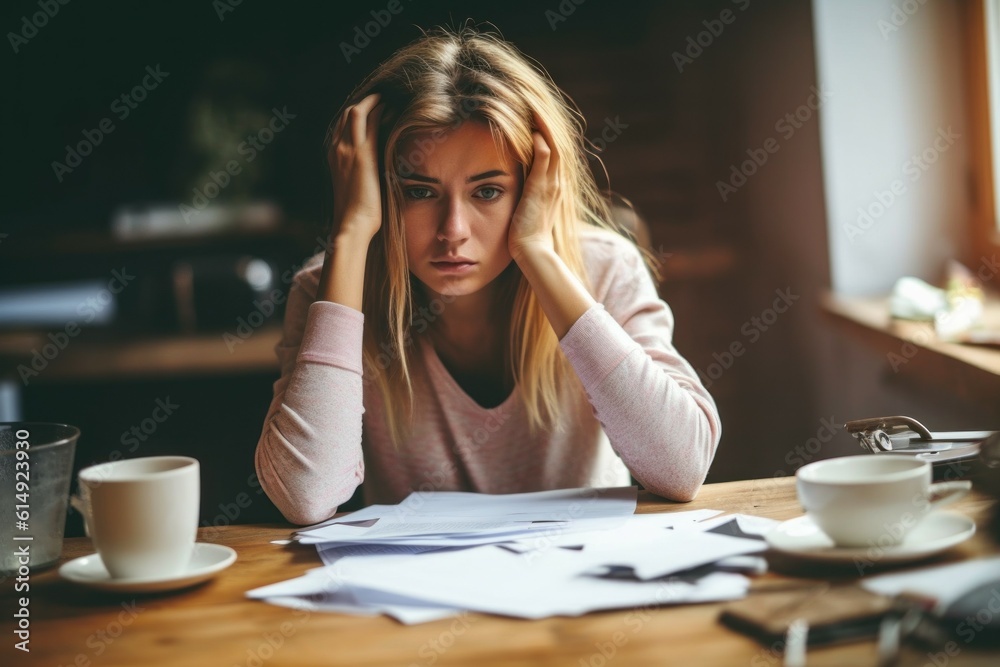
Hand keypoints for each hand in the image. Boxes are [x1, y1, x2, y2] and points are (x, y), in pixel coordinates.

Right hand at [327, 93, 384, 242]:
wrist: (353, 223)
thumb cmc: (358, 212)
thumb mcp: (356, 185)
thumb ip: (362, 170)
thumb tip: (377, 165)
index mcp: (334, 156)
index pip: (342, 125)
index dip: (356, 113)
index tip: (372, 109)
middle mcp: (337, 148)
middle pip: (347, 114)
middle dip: (364, 103)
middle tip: (382, 99)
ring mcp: (348, 149)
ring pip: (356, 112)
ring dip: (372, 102)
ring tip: (387, 99)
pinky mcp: (362, 153)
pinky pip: (369, 122)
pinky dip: (379, 111)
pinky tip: (391, 108)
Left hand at [508, 112, 560, 263]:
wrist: (533, 253)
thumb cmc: (526, 236)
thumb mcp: (527, 210)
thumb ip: (526, 195)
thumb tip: (516, 185)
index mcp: (555, 186)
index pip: (554, 152)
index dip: (547, 134)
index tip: (534, 117)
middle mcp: (557, 182)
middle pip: (557, 144)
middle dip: (547, 123)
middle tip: (535, 103)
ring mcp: (551, 185)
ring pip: (554, 147)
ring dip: (545, 126)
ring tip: (534, 107)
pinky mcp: (540, 189)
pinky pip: (544, 160)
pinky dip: (541, 143)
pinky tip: (534, 130)